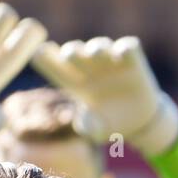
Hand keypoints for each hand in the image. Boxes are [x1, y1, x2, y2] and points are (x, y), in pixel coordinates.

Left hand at [31, 35, 177, 155]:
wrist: (138, 122)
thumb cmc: (109, 124)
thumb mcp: (98, 131)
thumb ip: (90, 127)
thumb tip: (85, 120)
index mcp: (73, 82)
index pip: (53, 66)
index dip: (45, 58)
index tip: (39, 53)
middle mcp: (89, 67)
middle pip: (74, 52)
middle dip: (71, 51)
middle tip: (69, 56)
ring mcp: (110, 61)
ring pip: (99, 46)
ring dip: (96, 48)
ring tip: (95, 54)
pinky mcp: (132, 61)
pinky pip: (128, 48)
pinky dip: (124, 49)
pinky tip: (121, 55)